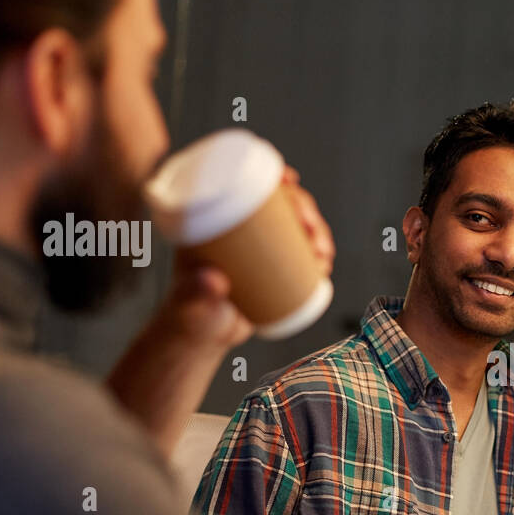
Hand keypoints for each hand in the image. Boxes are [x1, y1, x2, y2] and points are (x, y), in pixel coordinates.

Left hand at [156, 165, 335, 349]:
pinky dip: (317, 252)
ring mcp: (256, 250)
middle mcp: (237, 232)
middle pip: (277, 206)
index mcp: (212, 223)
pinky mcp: (270, 268)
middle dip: (304, 209)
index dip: (270, 177)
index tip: (289, 181)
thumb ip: (195, 293)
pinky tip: (325, 260)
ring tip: (323, 252)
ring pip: (293, 229)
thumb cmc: (188, 319)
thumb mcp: (189, 303)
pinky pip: (298, 252)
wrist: (201, 337)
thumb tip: (213, 280)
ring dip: (317, 231)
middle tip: (312, 229)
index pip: (243, 185)